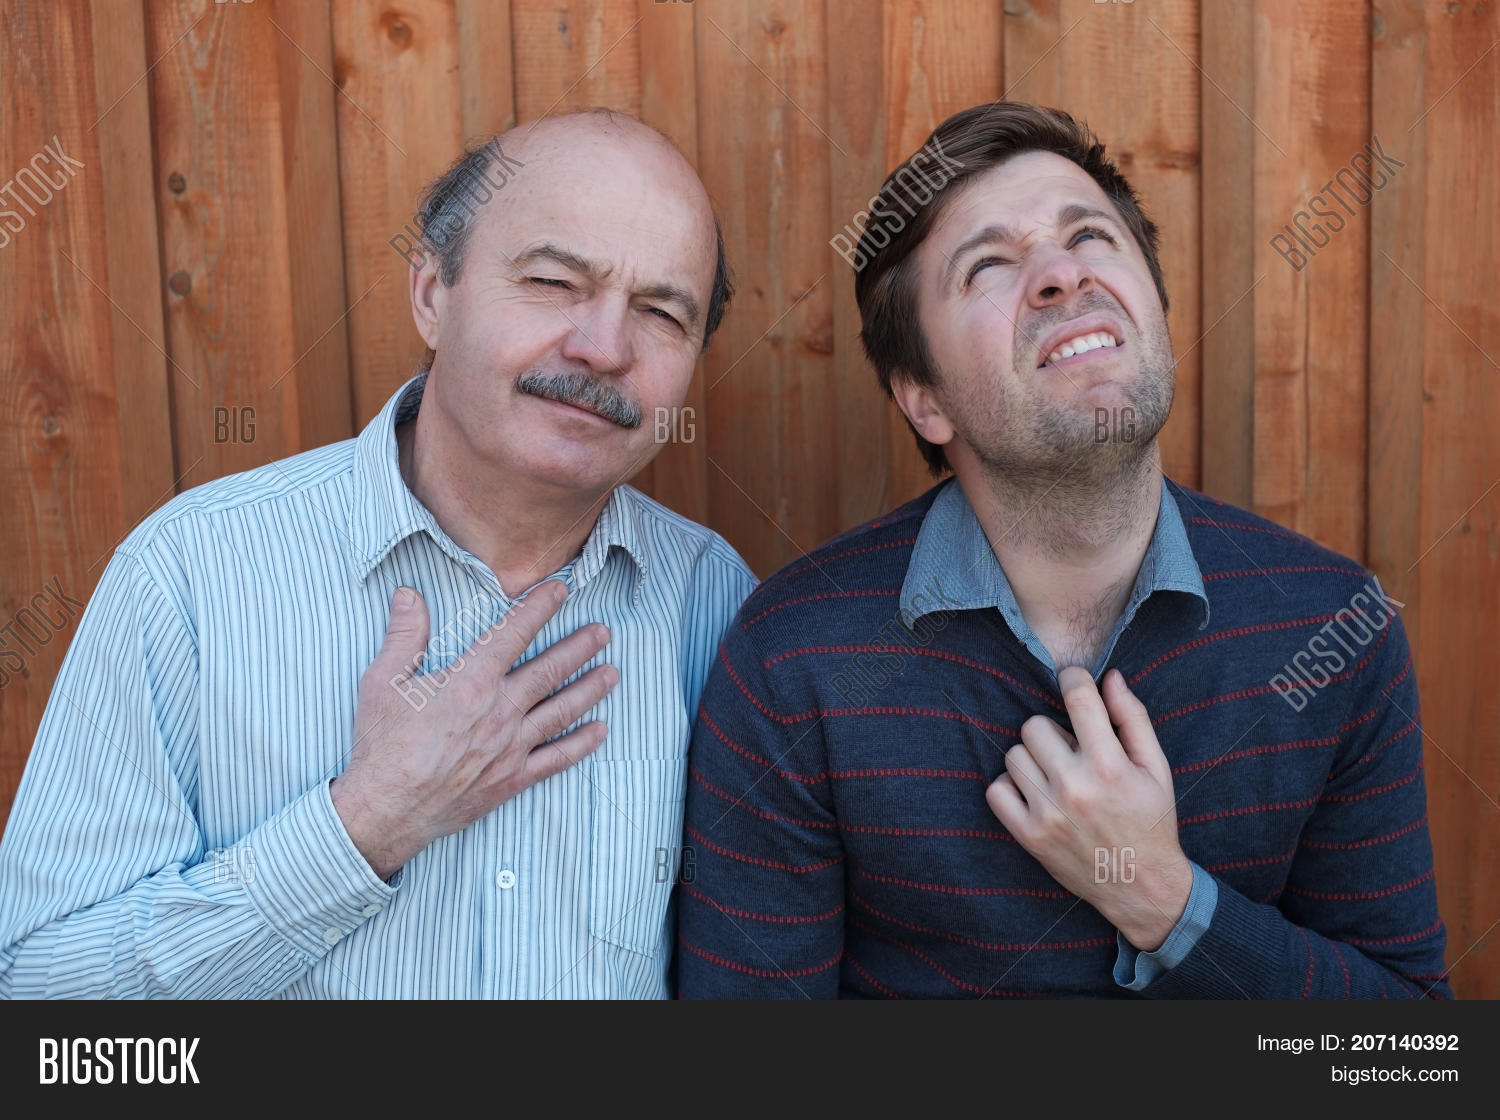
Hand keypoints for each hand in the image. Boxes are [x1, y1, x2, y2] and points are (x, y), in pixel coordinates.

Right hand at [332, 581, 617, 879]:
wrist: (386, 809)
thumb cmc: (383, 745)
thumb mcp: (382, 681)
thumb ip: (404, 635)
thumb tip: (408, 594)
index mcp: (471, 682)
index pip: (513, 634)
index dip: (539, 608)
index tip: (560, 589)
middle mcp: (499, 711)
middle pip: (550, 670)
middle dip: (580, 647)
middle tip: (604, 632)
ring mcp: (511, 746)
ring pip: (562, 710)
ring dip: (590, 689)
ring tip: (612, 673)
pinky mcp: (513, 778)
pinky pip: (557, 758)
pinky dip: (582, 743)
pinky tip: (600, 730)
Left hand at [985, 666, 1191, 949]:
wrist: (1141, 885)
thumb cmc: (1152, 820)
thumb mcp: (1156, 768)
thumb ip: (1133, 718)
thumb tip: (1110, 677)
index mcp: (1109, 764)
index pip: (1077, 697)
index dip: (1073, 678)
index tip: (1073, 681)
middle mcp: (1074, 785)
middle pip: (1034, 725)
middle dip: (1053, 731)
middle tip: (1072, 751)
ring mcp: (1047, 812)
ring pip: (1014, 755)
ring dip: (1032, 759)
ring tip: (1056, 776)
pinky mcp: (1028, 836)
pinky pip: (996, 790)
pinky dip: (1012, 788)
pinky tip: (1036, 794)